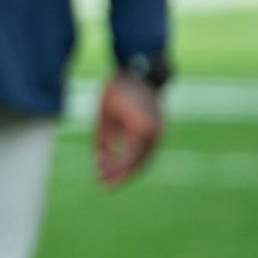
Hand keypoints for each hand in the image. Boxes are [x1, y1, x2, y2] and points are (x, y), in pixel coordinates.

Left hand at [95, 71, 163, 186]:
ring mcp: (158, 133)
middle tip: (103, 185)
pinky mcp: (157, 131)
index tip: (101, 179)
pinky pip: (143, 150)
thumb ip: (102, 138)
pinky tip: (111, 159)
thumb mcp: (103, 114)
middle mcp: (154, 134)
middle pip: (138, 163)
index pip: (129, 159)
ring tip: (103, 171)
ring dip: (124, 168)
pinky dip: (129, 158)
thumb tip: (100, 161)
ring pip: (142, 159)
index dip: (115, 171)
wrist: (142, 73)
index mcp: (142, 129)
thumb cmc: (118, 90)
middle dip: (120, 175)